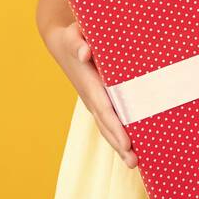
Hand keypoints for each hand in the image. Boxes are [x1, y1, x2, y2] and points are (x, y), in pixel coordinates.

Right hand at [44, 21, 138, 168]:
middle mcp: (91, 97)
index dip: (116, 127)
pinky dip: (119, 136)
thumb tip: (85, 53)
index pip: (105, 109)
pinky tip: (134, 148)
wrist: (63, 42)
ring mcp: (94, 102)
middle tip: (134, 163)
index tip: (126, 144)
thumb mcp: (74, 34)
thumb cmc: (73, 35)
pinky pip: (110, 121)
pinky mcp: (99, 101)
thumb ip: (78, 42)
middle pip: (107, 125)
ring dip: (119, 146)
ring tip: (135, 165)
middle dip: (119, 144)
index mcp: (89, 84)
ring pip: (107, 127)